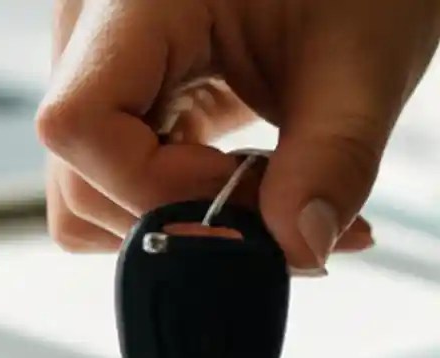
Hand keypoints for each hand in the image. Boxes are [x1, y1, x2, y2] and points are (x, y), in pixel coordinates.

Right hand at [36, 0, 439, 271]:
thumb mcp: (362, 59)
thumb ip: (331, 160)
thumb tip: (297, 251)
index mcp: (132, 4)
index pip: (79, 125)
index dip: (154, 186)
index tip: (246, 192)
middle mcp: (90, 35)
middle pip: (77, 175)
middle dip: (177, 215)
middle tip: (277, 211)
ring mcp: (93, 69)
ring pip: (82, 192)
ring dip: (170, 217)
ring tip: (260, 190)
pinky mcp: (117, 97)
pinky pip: (107, 179)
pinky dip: (171, 201)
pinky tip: (234, 176)